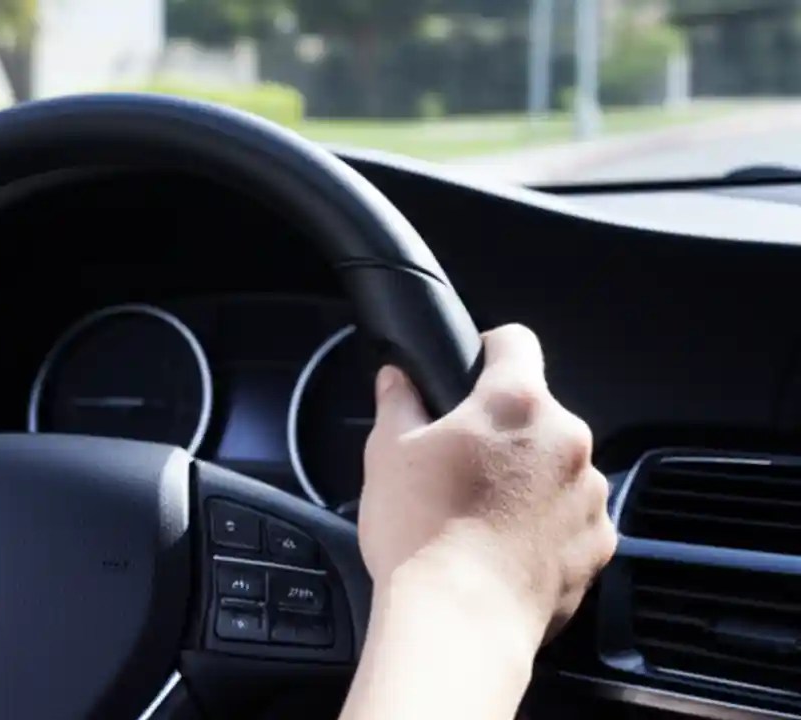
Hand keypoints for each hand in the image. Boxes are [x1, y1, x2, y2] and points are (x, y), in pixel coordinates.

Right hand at [359, 324, 615, 652]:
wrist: (459, 621)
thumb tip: (398, 379)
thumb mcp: (387, 453)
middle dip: (502, 431)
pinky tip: (503, 547)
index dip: (487, 352)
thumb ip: (398, 402)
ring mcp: (589, 493)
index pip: (514, 341)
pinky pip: (571, 517)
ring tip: (479, 514)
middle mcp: (566, 439)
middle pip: (536, 413)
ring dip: (527, 479)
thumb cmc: (421, 535)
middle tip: (457, 465)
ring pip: (556, 466)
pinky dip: (545, 525)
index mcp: (515, 403)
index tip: (471, 373)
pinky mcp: (599, 543)